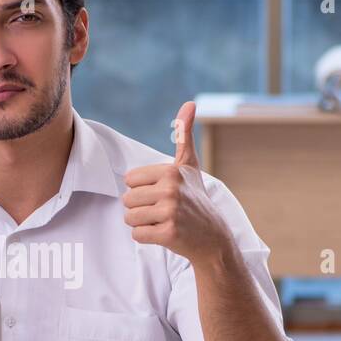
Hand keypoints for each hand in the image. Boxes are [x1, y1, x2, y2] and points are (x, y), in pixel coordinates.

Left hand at [122, 101, 231, 265]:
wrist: (213, 237)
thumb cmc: (196, 198)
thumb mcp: (189, 165)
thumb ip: (184, 135)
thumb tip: (190, 103)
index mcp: (171, 171)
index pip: (129, 180)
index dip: (142, 190)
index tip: (163, 194)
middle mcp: (171, 189)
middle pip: (127, 200)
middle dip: (141, 208)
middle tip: (164, 211)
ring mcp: (170, 212)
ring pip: (129, 218)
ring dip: (142, 223)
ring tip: (164, 221)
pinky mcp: (169, 233)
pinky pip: (137, 235)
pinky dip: (147, 237)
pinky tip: (165, 234)